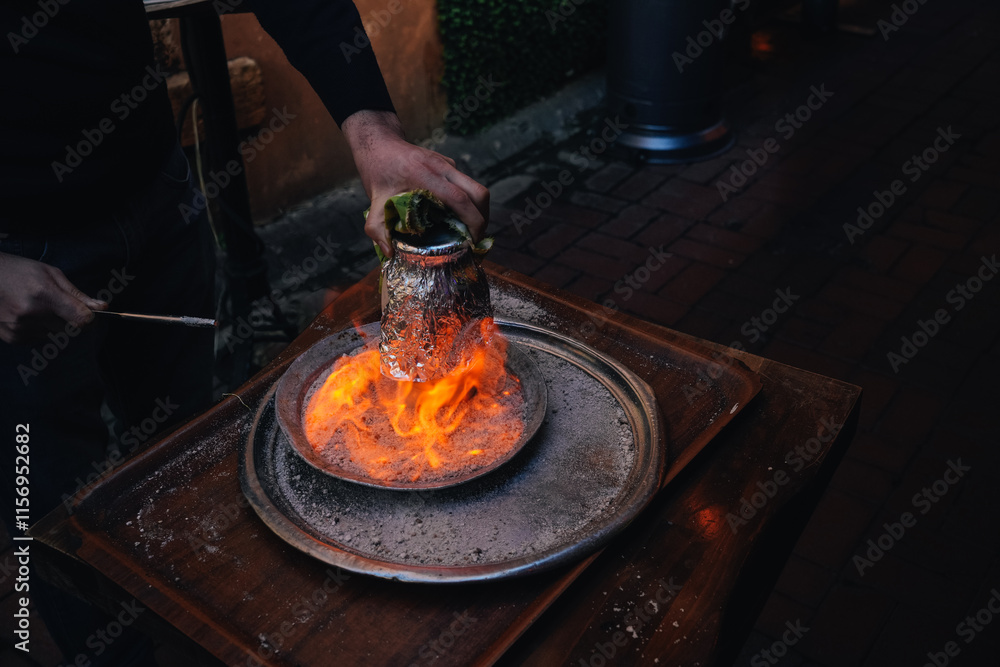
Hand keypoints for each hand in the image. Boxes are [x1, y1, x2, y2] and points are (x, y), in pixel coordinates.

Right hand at [0, 252, 105, 343]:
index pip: (81, 319)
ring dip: (52, 324)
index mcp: (44, 295)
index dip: (90, 319)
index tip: (90, 314)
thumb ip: (77, 294)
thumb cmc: (18, 271)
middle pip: (70, 329)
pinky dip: (38, 329)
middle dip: (70, 319)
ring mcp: (19, 328)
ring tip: (36, 306)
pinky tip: (25, 314)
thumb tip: (102, 307)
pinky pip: (38, 338)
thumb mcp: (50, 274)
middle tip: (57, 304)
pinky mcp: (12, 337)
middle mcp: (31, 314)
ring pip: (54, 334)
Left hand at [342, 110, 488, 256]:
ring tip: (467, 231)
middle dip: (483, 218)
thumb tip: (389, 252)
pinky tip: (453, 215)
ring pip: (476, 188)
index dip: (473, 222)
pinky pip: (465, 185)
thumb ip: (377, 228)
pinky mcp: (448, 164)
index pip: (461, 199)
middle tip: (474, 239)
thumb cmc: (377, 169)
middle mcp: (443, 167)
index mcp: (427, 175)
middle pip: (479, 193)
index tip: (473, 241)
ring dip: (477, 210)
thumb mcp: (373, 200)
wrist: (379, 141)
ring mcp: (448, 164)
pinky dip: (467, 202)